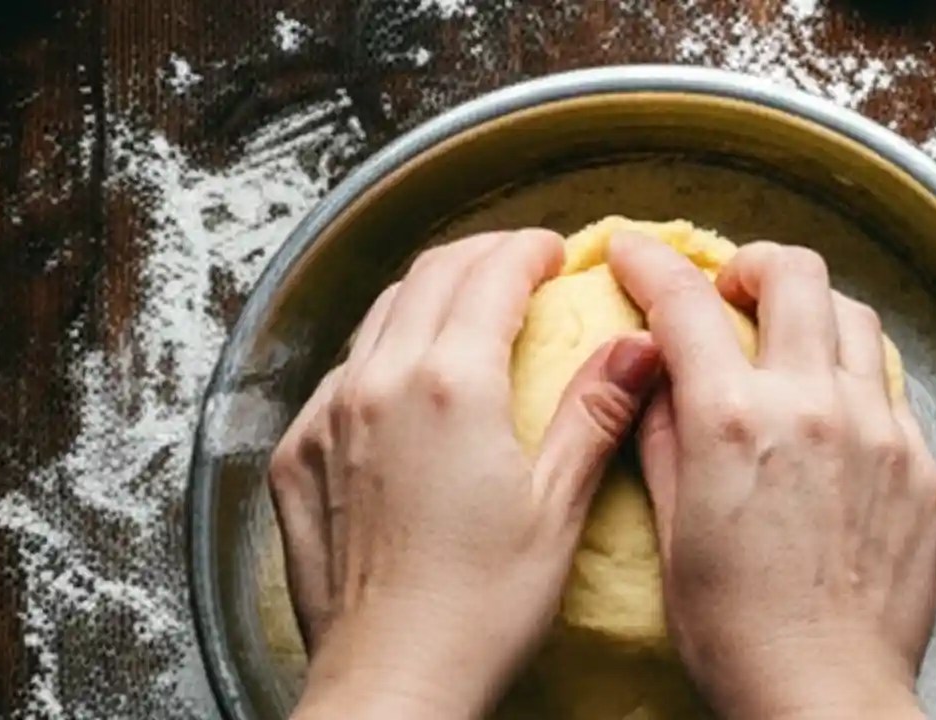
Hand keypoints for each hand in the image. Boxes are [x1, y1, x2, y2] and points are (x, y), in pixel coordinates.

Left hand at [268, 230, 663, 717]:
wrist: (392, 681)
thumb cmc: (483, 607)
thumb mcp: (556, 507)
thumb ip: (594, 412)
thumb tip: (638, 345)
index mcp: (453, 386)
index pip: (491, 277)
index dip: (528, 252)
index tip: (554, 251)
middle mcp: (380, 383)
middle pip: (430, 276)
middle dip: (480, 255)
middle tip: (517, 262)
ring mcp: (328, 415)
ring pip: (378, 314)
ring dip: (428, 292)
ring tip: (467, 303)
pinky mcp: (298, 452)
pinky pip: (340, 370)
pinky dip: (382, 348)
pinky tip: (405, 376)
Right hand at [608, 235, 935, 719]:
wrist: (824, 693)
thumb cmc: (734, 631)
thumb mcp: (671, 529)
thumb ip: (664, 435)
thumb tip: (659, 376)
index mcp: (734, 420)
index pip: (686, 303)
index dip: (651, 262)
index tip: (634, 252)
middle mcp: (812, 405)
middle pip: (794, 273)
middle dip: (751, 264)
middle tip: (730, 289)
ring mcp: (878, 429)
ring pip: (854, 316)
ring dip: (812, 310)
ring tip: (787, 341)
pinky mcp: (920, 463)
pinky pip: (888, 384)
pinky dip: (852, 372)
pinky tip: (832, 408)